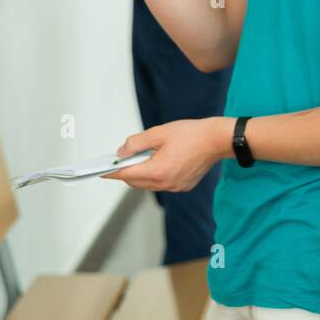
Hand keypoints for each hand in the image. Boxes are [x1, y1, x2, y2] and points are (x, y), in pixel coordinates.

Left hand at [101, 117, 231, 191]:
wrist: (219, 140)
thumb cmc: (192, 134)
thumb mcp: (159, 132)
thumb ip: (136, 143)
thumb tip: (121, 152)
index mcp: (158, 171)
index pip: (127, 174)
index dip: (112, 171)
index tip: (101, 170)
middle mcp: (166, 183)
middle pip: (136, 182)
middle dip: (127, 171)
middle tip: (122, 158)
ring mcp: (176, 187)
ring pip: (149, 184)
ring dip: (141, 173)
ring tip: (142, 157)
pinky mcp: (184, 186)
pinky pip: (162, 184)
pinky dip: (155, 175)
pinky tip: (159, 161)